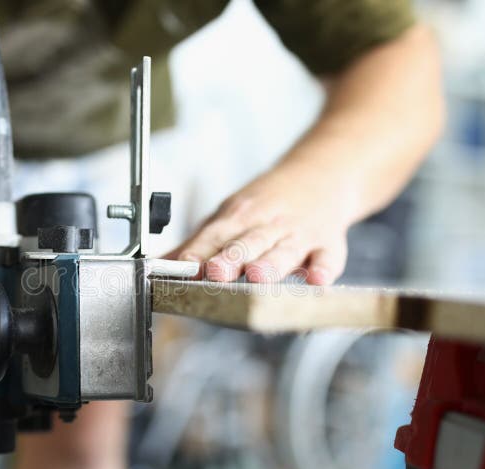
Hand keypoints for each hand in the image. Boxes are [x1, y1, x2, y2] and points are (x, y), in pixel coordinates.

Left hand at [169, 171, 352, 284]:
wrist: (322, 173)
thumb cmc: (269, 203)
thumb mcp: (230, 215)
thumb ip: (197, 244)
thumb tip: (156, 267)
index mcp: (239, 217)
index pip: (213, 235)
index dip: (196, 252)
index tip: (180, 268)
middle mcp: (267, 224)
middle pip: (246, 243)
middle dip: (231, 258)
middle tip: (216, 272)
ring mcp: (299, 233)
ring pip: (283, 251)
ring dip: (271, 264)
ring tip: (259, 276)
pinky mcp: (328, 242)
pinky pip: (328, 256)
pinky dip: (324, 267)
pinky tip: (317, 279)